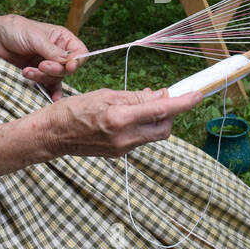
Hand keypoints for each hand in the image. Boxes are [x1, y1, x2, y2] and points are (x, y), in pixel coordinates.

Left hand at [0, 15, 86, 100]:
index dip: (77, 61)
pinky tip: (52, 99)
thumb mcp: (36, 38)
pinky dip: (50, 92)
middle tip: (41, 66)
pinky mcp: (37, 74)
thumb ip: (53, 52)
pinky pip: (48, 85)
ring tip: (27, 70)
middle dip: (54, 70)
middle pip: (68, 69)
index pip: (80, 52)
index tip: (68, 67)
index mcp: (62, 38)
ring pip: (56, 78)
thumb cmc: (15, 30)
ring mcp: (48, 64)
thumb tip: (69, 62)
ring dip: (42, 77)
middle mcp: (58, 52)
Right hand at [33, 87, 202, 158]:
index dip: (182, 103)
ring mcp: (122, 149)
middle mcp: (124, 137)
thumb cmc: (74, 109)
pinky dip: (144, 126)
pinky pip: (141, 139)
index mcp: (119, 118)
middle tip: (162, 94)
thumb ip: (134, 97)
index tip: (197, 96)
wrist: (52, 135)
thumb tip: (159, 95)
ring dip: (157, 119)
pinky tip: (133, 115)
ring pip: (154, 134)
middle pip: (164, 127)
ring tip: (145, 102)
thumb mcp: (105, 95)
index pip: (161, 110)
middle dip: (170, 112)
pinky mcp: (119, 154)